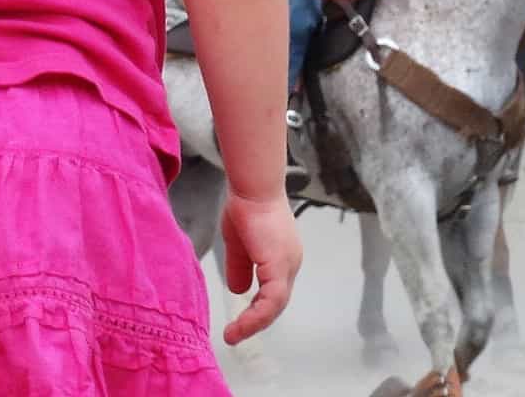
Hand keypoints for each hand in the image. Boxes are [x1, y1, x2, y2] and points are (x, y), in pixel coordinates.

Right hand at [219, 191, 302, 344]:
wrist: (252, 189)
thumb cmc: (246, 208)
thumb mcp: (239, 245)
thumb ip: (240, 267)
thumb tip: (239, 291)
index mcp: (282, 259)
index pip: (274, 293)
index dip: (257, 311)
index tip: (239, 324)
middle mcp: (291, 263)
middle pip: (277, 303)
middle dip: (255, 322)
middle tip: (234, 336)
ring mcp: (288, 264)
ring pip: (276, 305)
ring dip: (254, 324)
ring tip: (234, 335)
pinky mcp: (280, 264)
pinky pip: (272, 299)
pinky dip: (257, 315)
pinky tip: (241, 324)